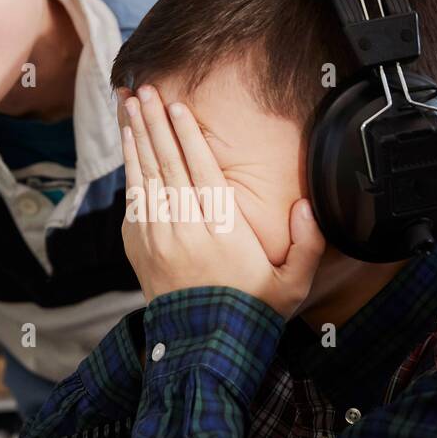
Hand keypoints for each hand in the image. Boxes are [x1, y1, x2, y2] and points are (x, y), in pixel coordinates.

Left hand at [119, 84, 325, 320]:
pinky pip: (133, 199)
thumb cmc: (251, 312)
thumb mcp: (292, 285)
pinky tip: (128, 146)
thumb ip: (306, 244)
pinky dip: (130, 168)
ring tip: (129, 103)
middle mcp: (185, 229)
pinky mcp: (140, 248)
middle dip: (155, 123)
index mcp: (222, 231)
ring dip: (136, 137)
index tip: (178, 106)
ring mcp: (157, 238)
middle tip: (145, 89)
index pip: (201, 171)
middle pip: (168, 164)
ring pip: (145, 176)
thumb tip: (308, 205)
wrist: (204, 348)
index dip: (188, 135)